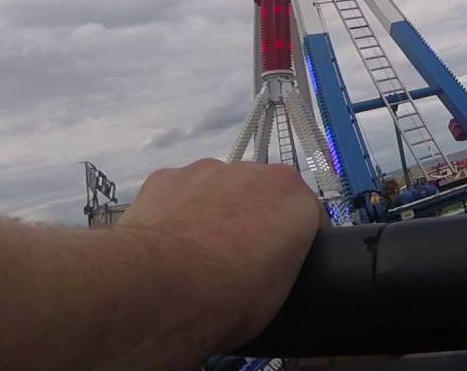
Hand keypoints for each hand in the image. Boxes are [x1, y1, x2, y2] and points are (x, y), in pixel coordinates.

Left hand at [119, 159, 321, 354]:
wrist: (159, 291)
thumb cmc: (232, 297)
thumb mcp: (280, 294)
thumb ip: (284, 262)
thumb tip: (269, 265)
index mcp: (293, 196)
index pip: (307, 215)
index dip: (295, 243)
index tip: (279, 267)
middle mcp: (255, 172)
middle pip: (262, 194)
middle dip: (255, 219)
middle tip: (238, 261)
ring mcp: (207, 169)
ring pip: (219, 189)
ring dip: (215, 211)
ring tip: (194, 254)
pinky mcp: (164, 177)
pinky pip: (179, 193)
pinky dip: (177, 212)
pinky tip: (166, 245)